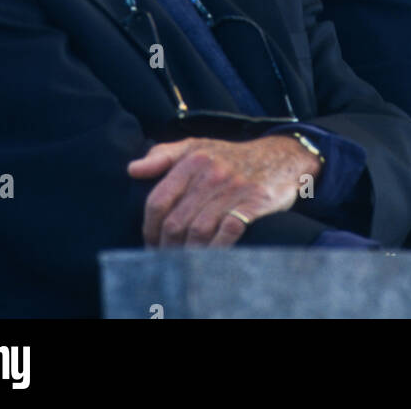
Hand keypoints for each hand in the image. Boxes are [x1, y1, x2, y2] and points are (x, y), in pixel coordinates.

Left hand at [127, 134, 322, 247]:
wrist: (278, 157)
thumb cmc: (229, 157)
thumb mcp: (196, 146)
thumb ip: (163, 155)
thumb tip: (132, 169)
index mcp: (193, 159)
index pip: (159, 200)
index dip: (149, 228)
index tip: (150, 242)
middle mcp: (212, 173)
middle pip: (176, 222)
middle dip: (166, 247)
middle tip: (164, 260)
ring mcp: (235, 188)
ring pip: (199, 231)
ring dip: (187, 254)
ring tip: (182, 264)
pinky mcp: (256, 202)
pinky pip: (229, 232)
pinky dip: (215, 250)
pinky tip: (208, 258)